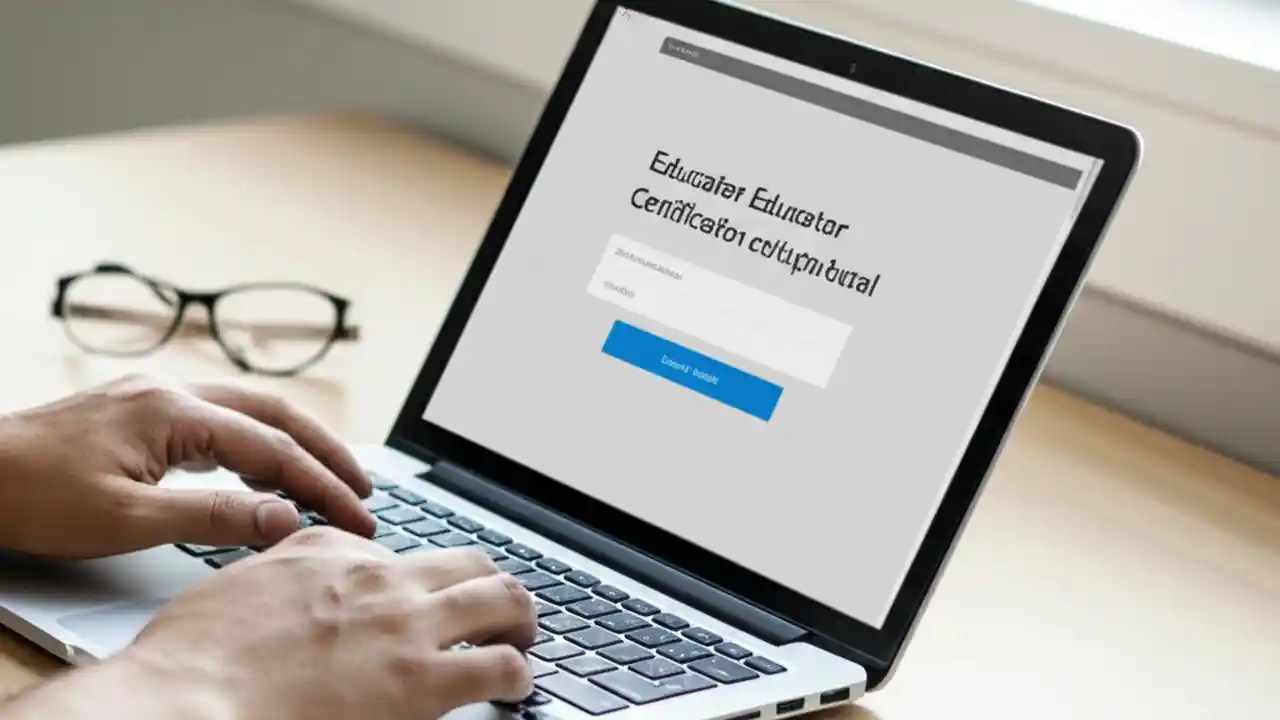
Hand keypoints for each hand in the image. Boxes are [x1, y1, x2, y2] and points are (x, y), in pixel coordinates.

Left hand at [0, 374, 373, 556]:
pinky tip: (261, 469)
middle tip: (364, 491)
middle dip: (327, 452)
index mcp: (174, 411)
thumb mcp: (126, 519)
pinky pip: (219, 416)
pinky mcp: (140, 408)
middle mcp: (172, 390)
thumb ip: (214, 516)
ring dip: (295, 444)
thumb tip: (283, 517)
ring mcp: (155, 394)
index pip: (273, 448)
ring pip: (250, 409)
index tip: (357, 517)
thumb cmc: (31, 496)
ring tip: (326, 483)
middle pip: (276, 413)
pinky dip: (256, 441)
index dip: (322, 485)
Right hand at [127, 529, 535, 719]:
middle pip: (468, 563)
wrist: (185, 701)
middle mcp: (380, 580)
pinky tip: (516, 687)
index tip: (420, 603)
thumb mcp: (232, 587)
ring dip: (521, 619)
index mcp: (329, 552)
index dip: (416, 585)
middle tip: (499, 612)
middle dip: (490, 586)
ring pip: (501, 599)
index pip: (398, 555)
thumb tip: (292, 591)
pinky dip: (518, 675)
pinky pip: (499, 665)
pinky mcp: (423, 681)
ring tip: (524, 640)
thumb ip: (278, 577)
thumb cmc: (190, 659)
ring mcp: (406, 627)